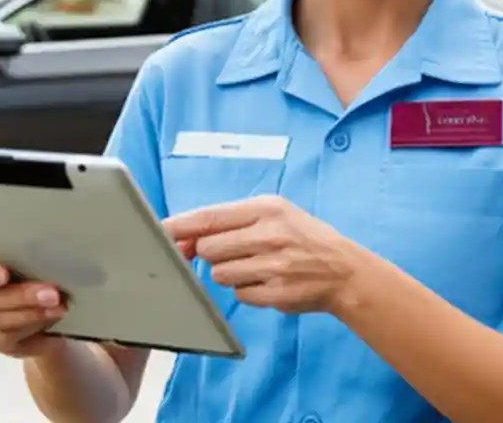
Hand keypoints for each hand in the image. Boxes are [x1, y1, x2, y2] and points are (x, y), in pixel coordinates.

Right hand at [0, 256, 68, 358]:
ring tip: (58, 305)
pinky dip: (36, 329)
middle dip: (18, 297)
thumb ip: (16, 254)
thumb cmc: (21, 266)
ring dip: (31, 314)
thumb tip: (39, 250)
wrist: (35, 296)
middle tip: (49, 292)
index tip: (2, 274)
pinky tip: (54, 321)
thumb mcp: (16, 256)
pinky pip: (13, 340)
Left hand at [164, 194, 367, 313]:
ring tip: (256, 266)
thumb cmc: (302, 238)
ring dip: (230, 273)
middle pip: (209, 248)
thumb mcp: (274, 215)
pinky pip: (240, 294)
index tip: (158, 232)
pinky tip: (268, 281)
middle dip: (212, 254)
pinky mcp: (277, 293)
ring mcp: (274, 265)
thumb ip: (230, 223)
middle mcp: (270, 234)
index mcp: (266, 208)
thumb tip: (184, 239)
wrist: (345, 270)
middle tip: (236, 252)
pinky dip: (248, 290)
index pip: (209, 217)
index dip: (180, 226)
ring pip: (220, 274)